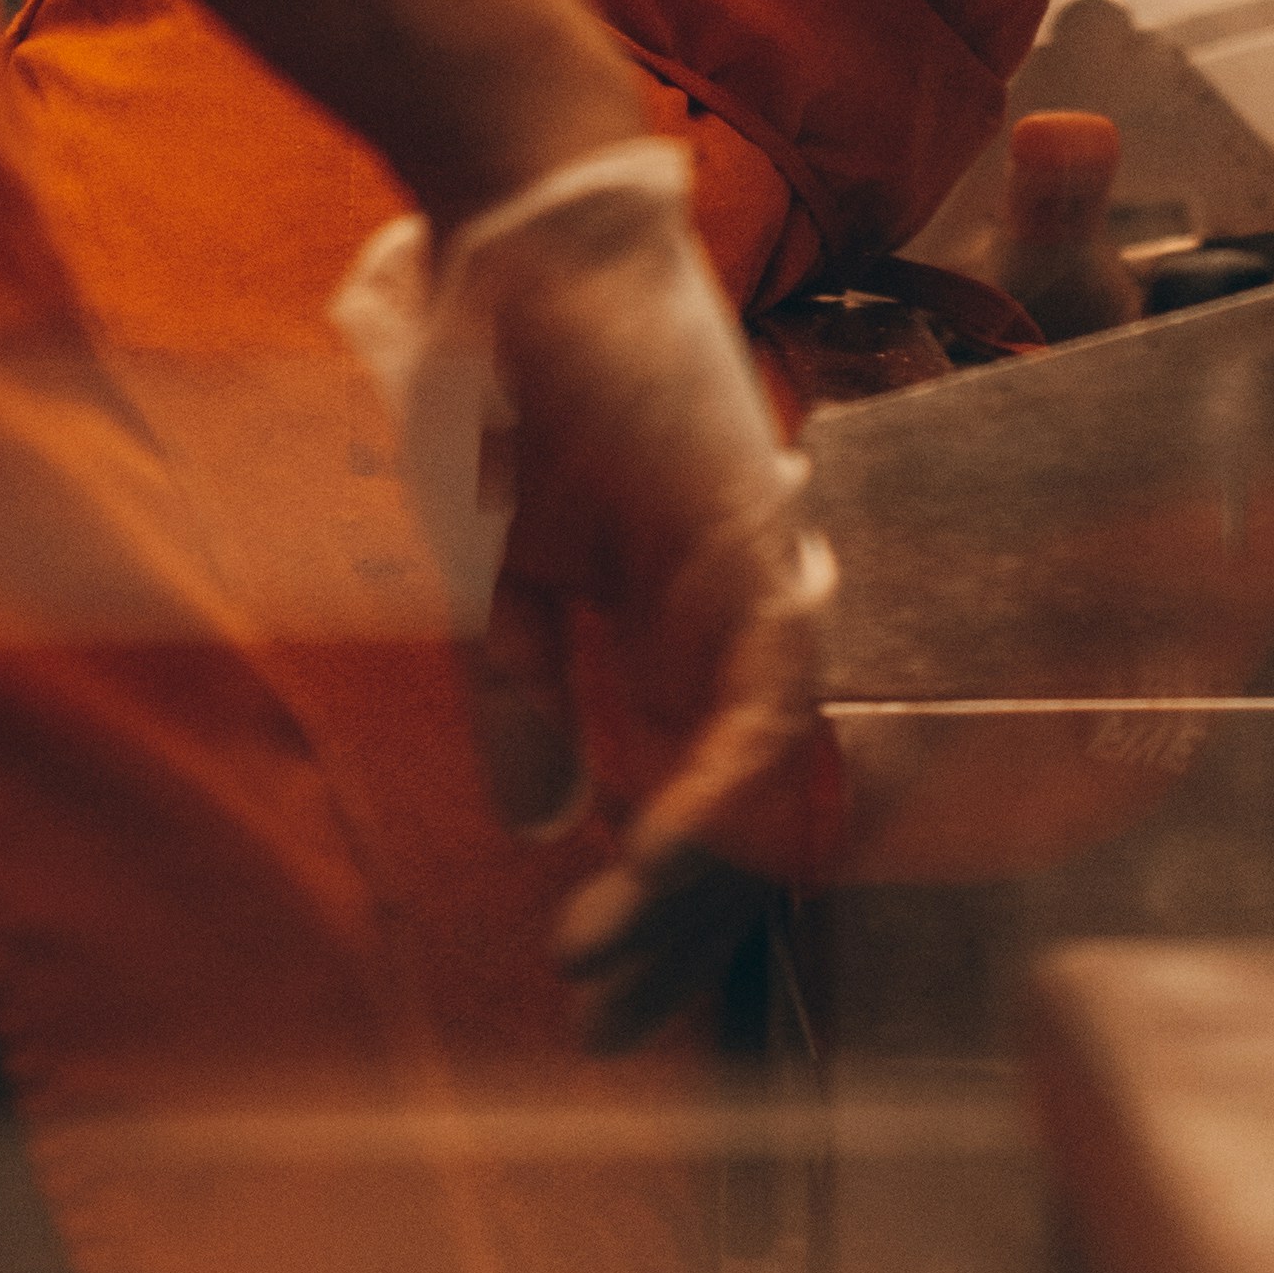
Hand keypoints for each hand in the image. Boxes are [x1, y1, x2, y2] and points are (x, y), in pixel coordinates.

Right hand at [335, 144, 836, 1046]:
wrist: (516, 245)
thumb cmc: (508, 392)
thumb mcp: (500, 583)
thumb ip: (527, 700)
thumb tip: (542, 826)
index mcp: (691, 626)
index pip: (709, 803)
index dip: (663, 906)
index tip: (598, 989)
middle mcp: (749, 615)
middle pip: (752, 816)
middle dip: (680, 933)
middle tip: (607, 1027)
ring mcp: (765, 577)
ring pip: (772, 777)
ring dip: (695, 882)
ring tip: (607, 967)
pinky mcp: (757, 539)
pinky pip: (769, 697)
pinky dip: (719, 788)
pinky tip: (654, 863)